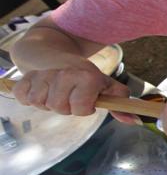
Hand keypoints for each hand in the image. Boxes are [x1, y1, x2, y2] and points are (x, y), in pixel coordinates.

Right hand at [10, 63, 137, 122]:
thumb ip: (120, 104)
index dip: (84, 108)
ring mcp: (42, 74)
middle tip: (68, 95)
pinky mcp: (24, 76)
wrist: (53, 53)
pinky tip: (40, 88)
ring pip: (40, 104)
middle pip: (59, 108)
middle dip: (65, 106)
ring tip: (55, 91)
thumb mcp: (105, 85)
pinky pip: (23, 97)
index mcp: (86, 76)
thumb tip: (135, 121)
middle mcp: (63, 73)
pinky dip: (29, 97)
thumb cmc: (83, 74)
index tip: (85, 99)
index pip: (80, 108)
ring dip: (47, 102)